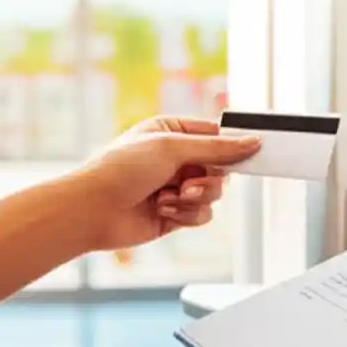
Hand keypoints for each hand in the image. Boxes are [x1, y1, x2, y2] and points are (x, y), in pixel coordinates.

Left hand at [77, 116, 260, 250]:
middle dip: (207, 179)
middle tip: (188, 182)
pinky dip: (185, 215)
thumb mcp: (172, 147)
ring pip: (214, 194)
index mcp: (172, 132)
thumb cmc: (121, 169)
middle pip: (221, 168)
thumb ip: (217, 148)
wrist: (92, 210)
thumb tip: (252, 142)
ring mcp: (176, 187)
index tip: (253, 152)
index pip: (217, 135)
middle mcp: (176, 159)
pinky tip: (161, 210)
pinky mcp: (175, 214)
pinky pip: (202, 215)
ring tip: (168, 198)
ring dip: (194, 199)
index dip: (233, 145)